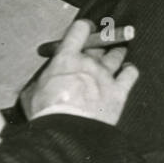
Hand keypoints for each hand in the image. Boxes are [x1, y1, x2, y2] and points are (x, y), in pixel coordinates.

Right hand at [20, 19, 138, 125]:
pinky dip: (130, 70)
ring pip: (117, 55)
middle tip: (97, 48)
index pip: (79, 30)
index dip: (84, 28)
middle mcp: (88, 63)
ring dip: (116, 53)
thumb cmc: (46, 115)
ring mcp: (106, 76)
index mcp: (66, 60)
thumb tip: (41, 81)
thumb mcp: (33, 92)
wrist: (66, 135)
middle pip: (99, 44)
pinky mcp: (119, 92)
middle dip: (99, 44)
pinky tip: (127, 71)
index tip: (85, 29)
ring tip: (116, 53)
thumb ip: (41, 81)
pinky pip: (131, 73)